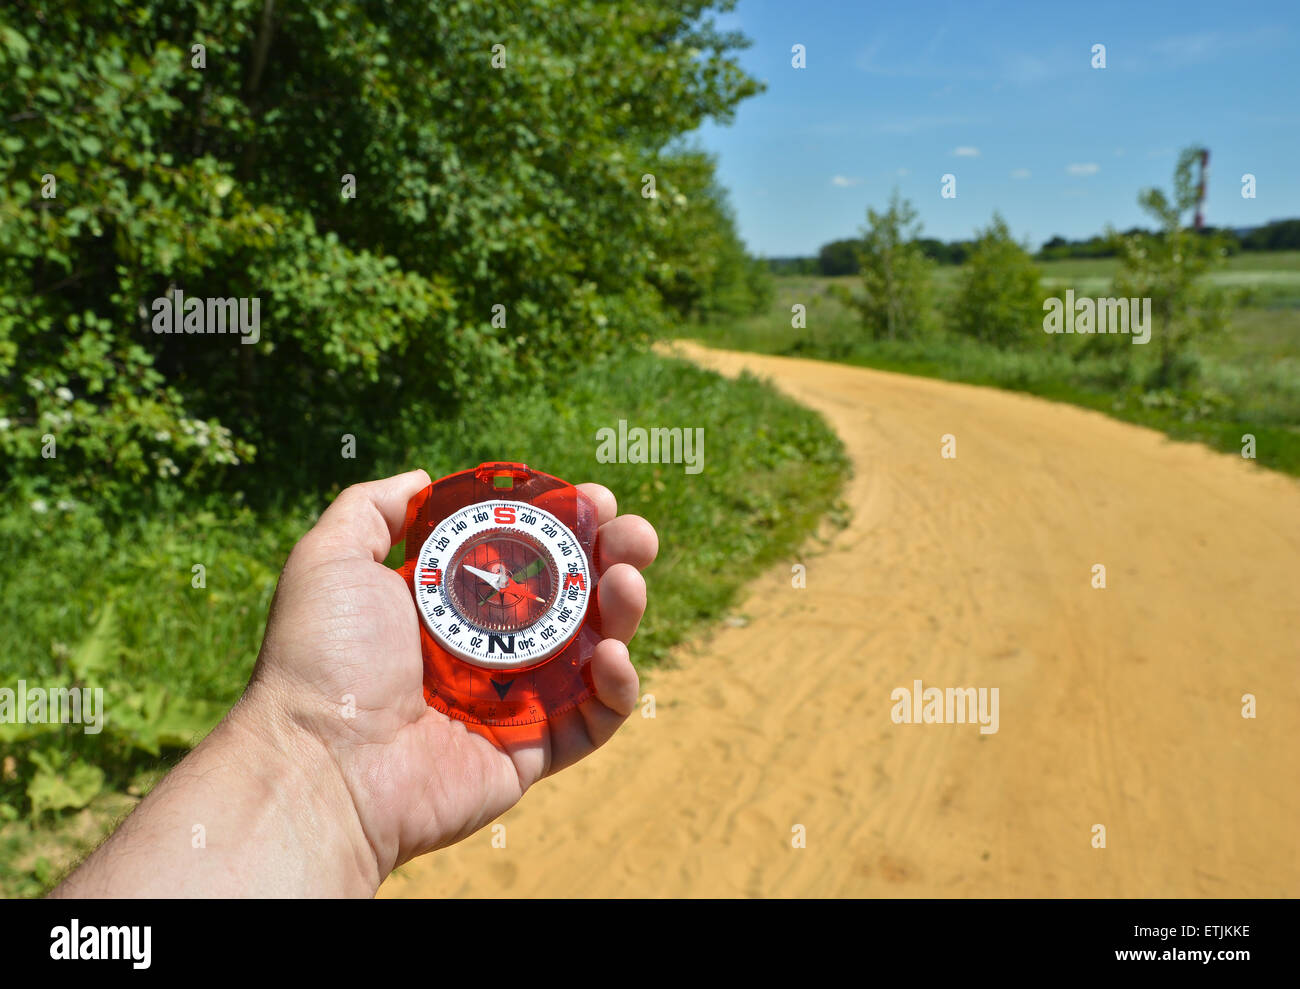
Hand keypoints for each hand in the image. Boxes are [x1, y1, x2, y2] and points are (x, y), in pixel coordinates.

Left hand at [245, 469, 657, 886]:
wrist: (321, 763)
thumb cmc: (324, 659)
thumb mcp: (330, 558)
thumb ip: (372, 509)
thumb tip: (422, 479)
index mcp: (447, 602)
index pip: (524, 552)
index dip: (565, 522)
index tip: (592, 498)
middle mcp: (484, 647)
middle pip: (570, 595)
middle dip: (613, 557)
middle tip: (634, 535)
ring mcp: (512, 702)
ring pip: (593, 650)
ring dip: (623, 610)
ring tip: (627, 582)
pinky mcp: (529, 753)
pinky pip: (593, 721)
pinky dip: (617, 689)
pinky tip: (611, 656)